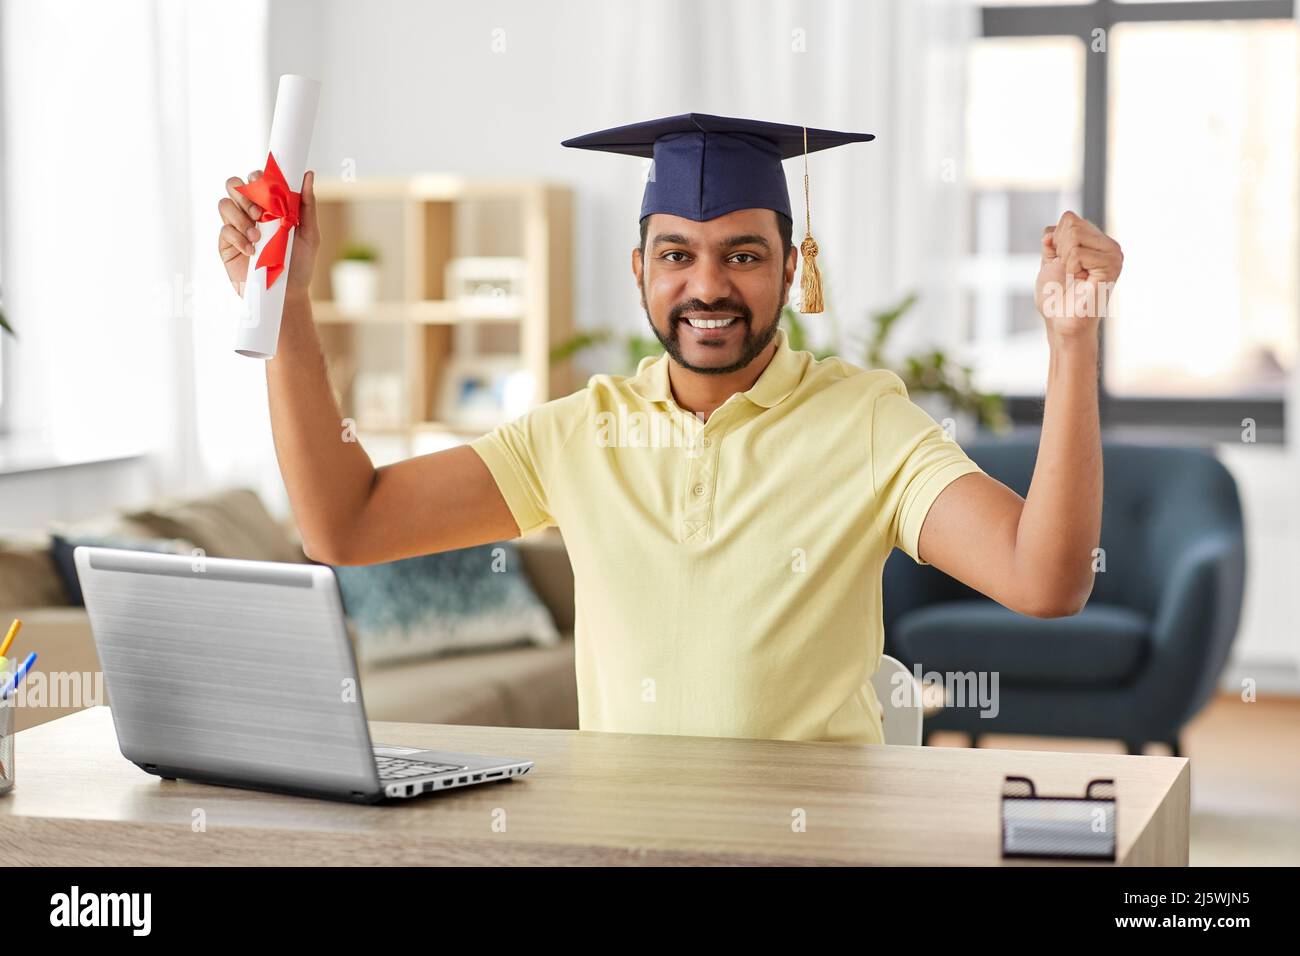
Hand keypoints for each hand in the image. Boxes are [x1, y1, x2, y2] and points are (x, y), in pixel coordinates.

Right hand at [217, 169, 318, 295]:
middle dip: (245, 194)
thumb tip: (308, 174)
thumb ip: (307, 205)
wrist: (286, 294)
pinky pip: (224, 230)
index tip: (268, 188)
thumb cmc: (300, 265)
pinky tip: (252, 251)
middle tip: (259, 213)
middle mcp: (250, 213)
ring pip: (225, 204)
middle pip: (234, 185)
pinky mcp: (226, 244)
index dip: (257, 177)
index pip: (256, 180)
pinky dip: (238, 238)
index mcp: (269, 206)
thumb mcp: (309, 235)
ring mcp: (236, 227)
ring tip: (257, 237)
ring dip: (240, 217)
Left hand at [1034, 210, 1122, 342]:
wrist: (1061, 321)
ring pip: (1074, 235)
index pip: (1068, 219)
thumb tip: (1054, 227)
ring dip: (1064, 260)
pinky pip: (1077, 252)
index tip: (1060, 264)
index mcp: (1096, 241)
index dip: (1055, 241)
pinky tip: (1080, 281)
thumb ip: (1053, 239)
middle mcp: (1108, 245)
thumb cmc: (1055, 296)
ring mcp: (1113, 254)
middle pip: (1071, 224)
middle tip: (1066, 272)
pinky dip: (1070, 268)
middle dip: (1058, 249)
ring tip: (1073, 277)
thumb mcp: (1049, 260)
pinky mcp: (1111, 266)